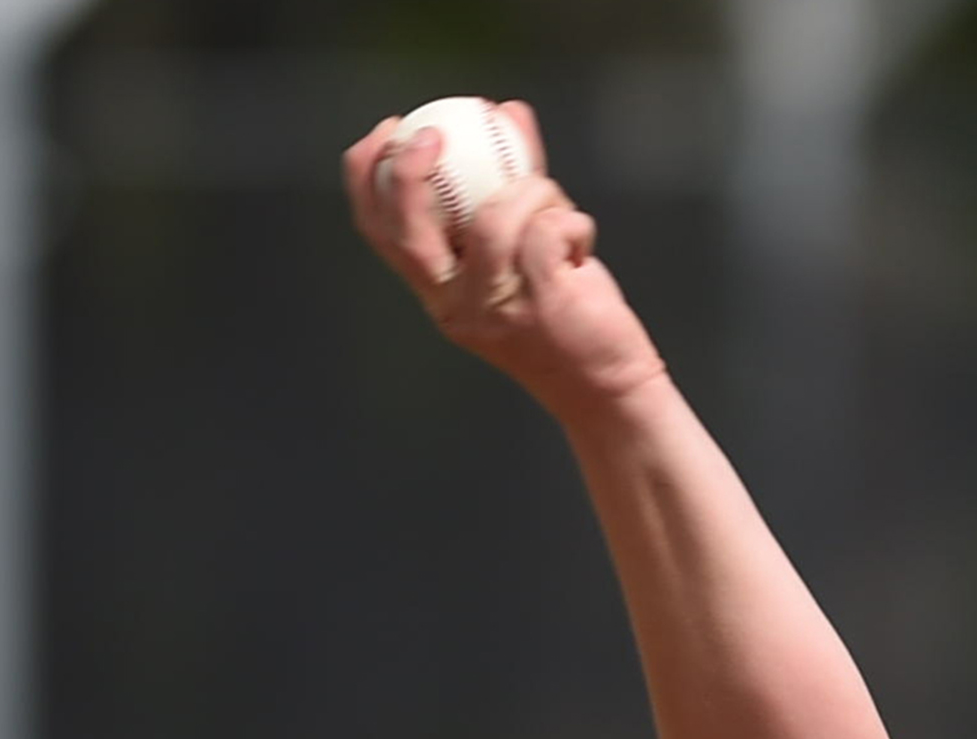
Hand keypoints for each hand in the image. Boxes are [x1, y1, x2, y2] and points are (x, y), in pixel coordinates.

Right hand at [342, 102, 666, 421]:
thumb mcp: (526, 249)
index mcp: (439, 291)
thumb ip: (511, 186)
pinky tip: (582, 236)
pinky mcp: (540, 305)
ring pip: (494, 219)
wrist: (606, 388)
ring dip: (532, 190)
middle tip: (434, 132)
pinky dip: (570, 219)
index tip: (391, 130)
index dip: (371, 175)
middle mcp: (455, 305)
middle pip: (408, 231)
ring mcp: (494, 309)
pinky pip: (546, 232)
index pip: (381, 232)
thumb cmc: (568, 314)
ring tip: (556, 203)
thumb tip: (506, 112)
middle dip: (409, 173)